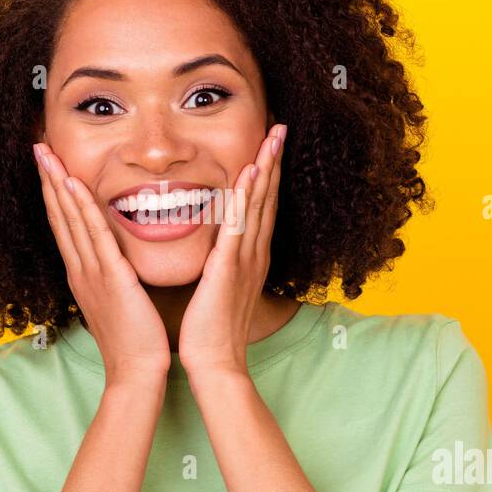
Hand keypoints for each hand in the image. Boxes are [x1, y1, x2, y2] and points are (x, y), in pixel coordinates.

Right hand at [34, 142, 170, 381]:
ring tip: (47, 154)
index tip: (49, 165)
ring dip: (58, 184)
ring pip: (70, 219)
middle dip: (48, 179)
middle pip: (59, 215)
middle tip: (38, 147)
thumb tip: (117, 260)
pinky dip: (82, 210)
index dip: (55, 193)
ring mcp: (91, 272)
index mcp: (83, 274)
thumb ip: (114, 276)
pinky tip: (74, 186)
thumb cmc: (134, 340)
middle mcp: (80, 269)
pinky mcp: (110, 277)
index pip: (65, 225)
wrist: (137, 372)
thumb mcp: (119, 300)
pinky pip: (94, 236)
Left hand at [177, 122, 286, 376]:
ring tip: (271, 139)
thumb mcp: (220, 287)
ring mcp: (244, 260)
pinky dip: (245, 200)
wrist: (215, 363)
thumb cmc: (212, 329)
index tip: (270, 145)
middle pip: (267, 198)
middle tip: (280, 127)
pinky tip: (249, 176)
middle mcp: (253, 254)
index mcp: (250, 257)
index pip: (261, 207)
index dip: (267, 175)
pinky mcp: (228, 269)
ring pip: (258, 206)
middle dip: (274, 161)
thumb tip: (218, 247)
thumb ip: (222, 262)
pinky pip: (239, 227)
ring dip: (265, 170)